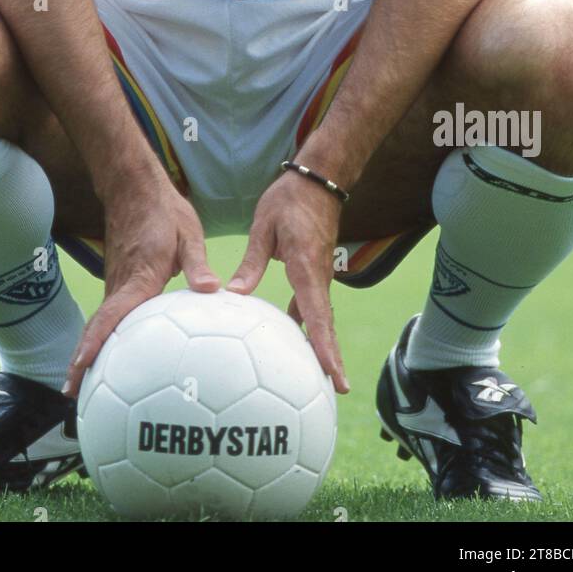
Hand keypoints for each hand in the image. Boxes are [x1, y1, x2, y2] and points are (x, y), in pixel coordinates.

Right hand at [62, 172, 218, 396]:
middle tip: (73, 394)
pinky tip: (110, 355)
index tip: (81, 368)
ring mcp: (115, 282)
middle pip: (96, 328)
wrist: (135, 188)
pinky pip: (108, 314)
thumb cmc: (165, 211)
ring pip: (99, 323)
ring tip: (84, 386)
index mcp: (139, 277)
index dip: (95, 342)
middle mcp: (121, 284)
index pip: (112, 315)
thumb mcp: (188, 233)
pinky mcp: (118, 280)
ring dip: (88, 351)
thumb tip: (212, 290)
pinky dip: (100, 336)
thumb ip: (197, 264)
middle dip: (81, 361)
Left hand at [227, 170, 348, 393]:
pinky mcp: (314, 271)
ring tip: (319, 376)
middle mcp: (318, 277)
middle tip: (337, 390)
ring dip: (322, 345)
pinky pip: (313, 304)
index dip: (324, 347)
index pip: (317, 316)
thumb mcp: (264, 227)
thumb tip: (235, 295)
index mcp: (306, 267)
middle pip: (325, 325)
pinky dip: (309, 324)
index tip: (333, 375)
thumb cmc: (289, 200)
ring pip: (321, 317)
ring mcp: (319, 275)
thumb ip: (251, 262)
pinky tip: (293, 337)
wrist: (317, 180)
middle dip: (331, 358)